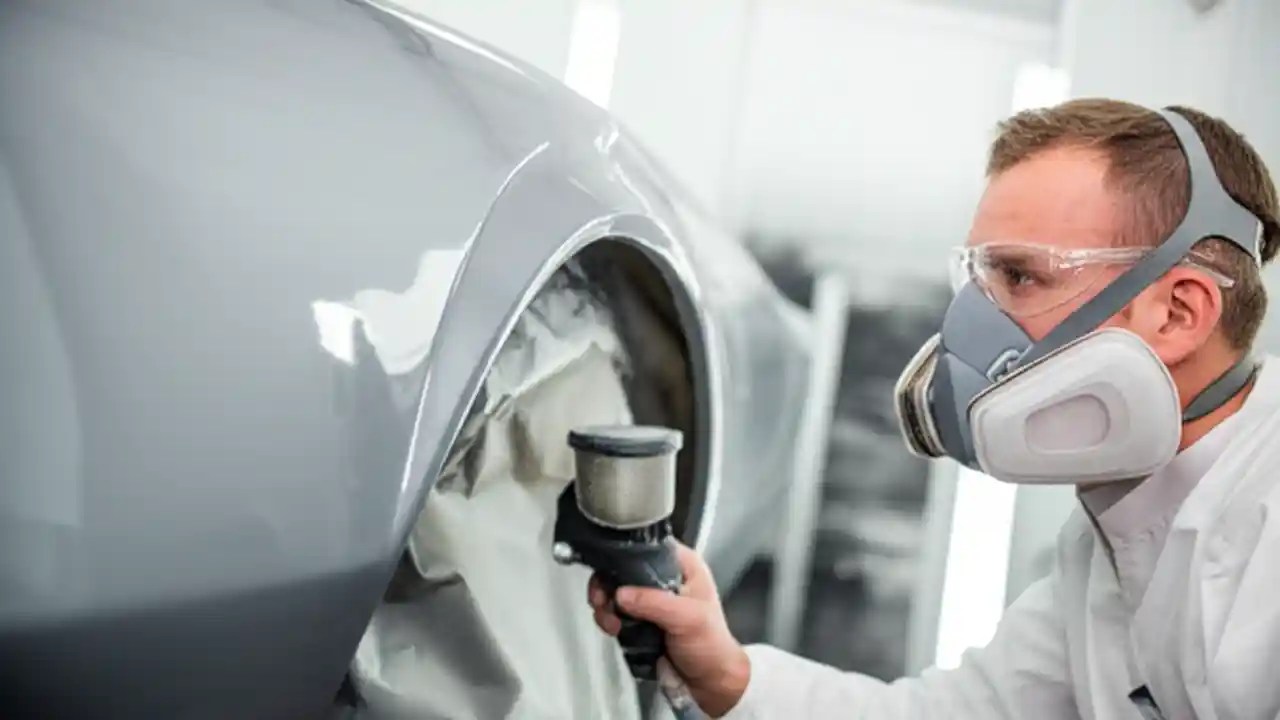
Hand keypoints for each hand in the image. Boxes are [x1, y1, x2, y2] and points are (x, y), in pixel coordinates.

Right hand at [588, 542, 750, 716]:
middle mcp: (665, 576)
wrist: (709, 681)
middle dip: (608, 584)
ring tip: (611, 621)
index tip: (610, 571)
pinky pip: (615, 610)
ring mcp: (651, 597)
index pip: (648, 546)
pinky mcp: (640, 618)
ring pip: (616, 589)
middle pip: (624, 567)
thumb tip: (621, 593)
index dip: (625, 555)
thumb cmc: (710, 645)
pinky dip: (608, 617)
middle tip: (603, 600)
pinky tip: (613, 628)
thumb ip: (655, 603)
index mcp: (683, 565)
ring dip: (606, 604)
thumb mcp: (688, 618)